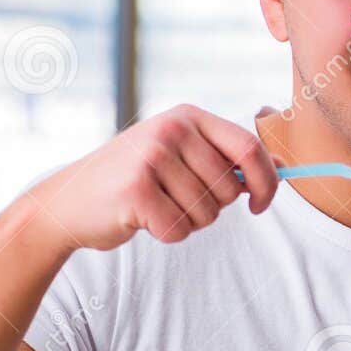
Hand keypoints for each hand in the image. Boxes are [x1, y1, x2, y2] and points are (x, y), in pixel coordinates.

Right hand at [23, 104, 283, 253]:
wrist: (68, 202)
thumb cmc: (134, 182)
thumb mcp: (180, 156)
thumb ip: (227, 158)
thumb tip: (282, 167)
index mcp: (188, 116)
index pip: (249, 147)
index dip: (267, 182)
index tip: (261, 205)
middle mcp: (171, 129)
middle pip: (230, 187)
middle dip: (214, 208)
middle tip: (178, 201)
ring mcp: (152, 157)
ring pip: (207, 213)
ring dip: (188, 222)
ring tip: (156, 206)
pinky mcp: (137, 190)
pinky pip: (179, 228)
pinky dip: (167, 234)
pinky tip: (142, 219)